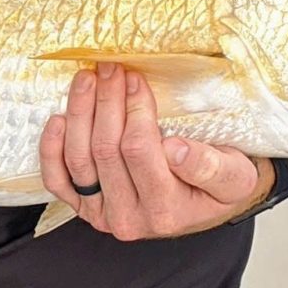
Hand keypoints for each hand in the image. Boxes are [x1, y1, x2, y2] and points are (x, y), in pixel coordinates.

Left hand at [39, 63, 270, 240]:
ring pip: (79, 159)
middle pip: (105, 151)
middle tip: (111, 69)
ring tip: (88, 79)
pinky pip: (57, 180)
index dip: (134, 109)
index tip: (136, 79)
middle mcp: (129, 219)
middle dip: (106, 102)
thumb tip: (175, 149)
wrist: (205, 206)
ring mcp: (101, 215)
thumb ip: (210, 166)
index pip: (140, 151)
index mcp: (166, 210)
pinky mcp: (83, 208)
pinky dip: (51, 149)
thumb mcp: (235, 177)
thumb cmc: (219, 185)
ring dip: (79, 113)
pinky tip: (58, 118)